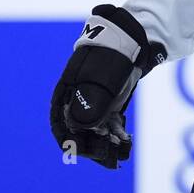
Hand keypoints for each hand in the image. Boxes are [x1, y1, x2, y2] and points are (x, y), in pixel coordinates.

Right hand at [50, 4, 166, 168]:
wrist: (134, 39)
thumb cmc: (113, 54)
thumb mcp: (100, 77)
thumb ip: (90, 101)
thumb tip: (80, 126)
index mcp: (68, 88)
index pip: (59, 118)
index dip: (65, 137)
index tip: (74, 150)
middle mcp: (78, 97)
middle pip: (78, 127)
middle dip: (90, 143)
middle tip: (105, 153)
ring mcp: (95, 100)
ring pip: (95, 128)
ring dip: (104, 141)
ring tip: (119, 148)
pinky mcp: (110, 102)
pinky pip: (109, 122)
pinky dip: (115, 133)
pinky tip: (125, 139)